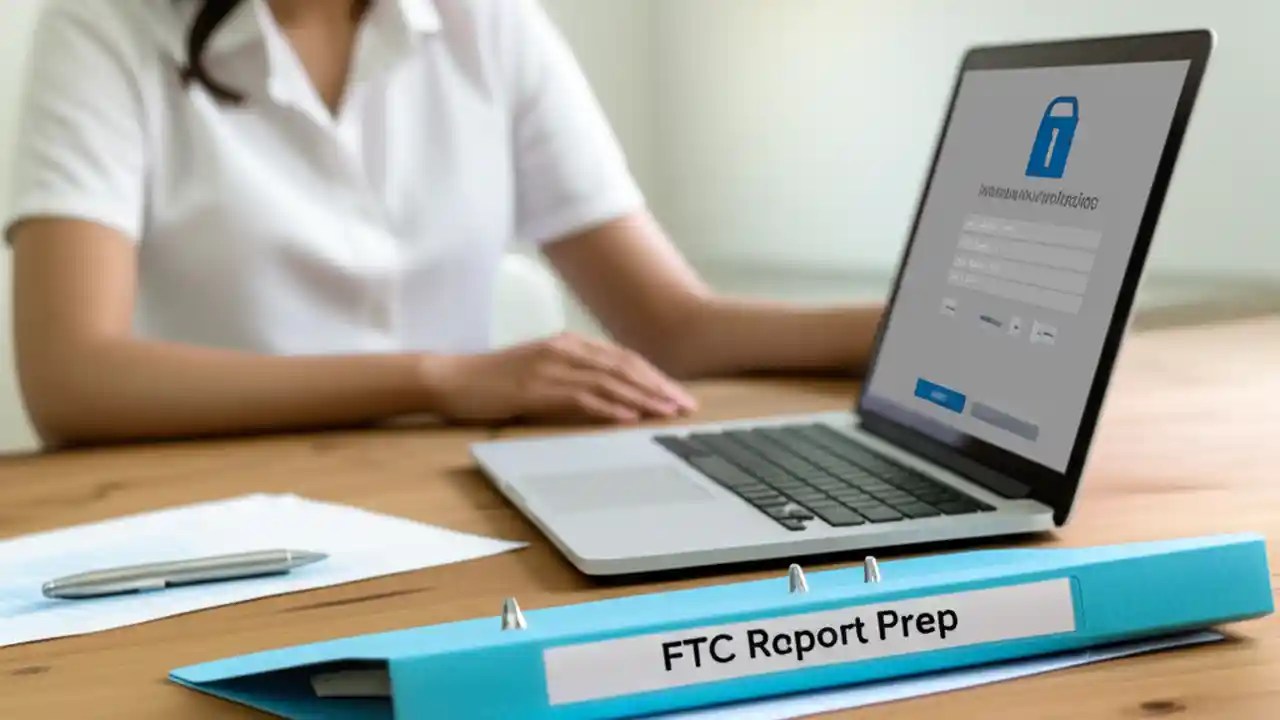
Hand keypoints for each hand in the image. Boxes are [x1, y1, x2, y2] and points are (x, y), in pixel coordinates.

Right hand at [429, 333, 698, 423]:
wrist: (452, 378)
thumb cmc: (495, 381)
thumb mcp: (541, 374)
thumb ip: (574, 379)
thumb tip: (611, 398)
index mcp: (568, 343)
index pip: (623, 359)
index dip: (654, 376)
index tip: (678, 395)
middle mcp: (564, 349)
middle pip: (623, 367)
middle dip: (658, 387)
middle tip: (685, 406)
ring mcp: (550, 366)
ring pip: (607, 381)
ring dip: (641, 398)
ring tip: (666, 413)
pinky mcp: (535, 387)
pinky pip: (579, 396)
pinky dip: (607, 407)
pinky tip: (627, 417)